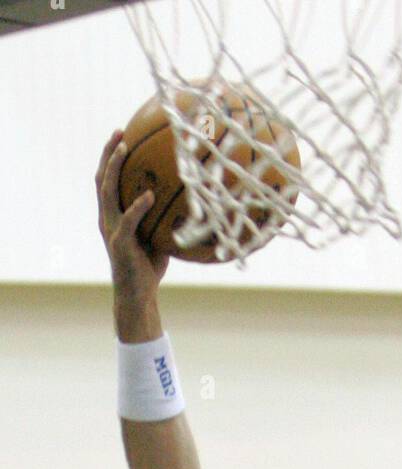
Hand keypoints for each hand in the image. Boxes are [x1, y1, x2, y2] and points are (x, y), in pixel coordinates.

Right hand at [96, 129, 169, 302]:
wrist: (138, 295)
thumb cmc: (149, 267)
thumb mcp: (157, 236)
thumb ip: (162, 218)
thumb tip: (189, 202)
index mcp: (113, 215)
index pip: (108, 180)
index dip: (112, 157)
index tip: (122, 134)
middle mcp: (107, 218)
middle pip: (102, 177)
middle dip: (109, 153)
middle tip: (120, 132)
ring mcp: (110, 229)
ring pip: (108, 192)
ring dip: (115, 168)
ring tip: (125, 150)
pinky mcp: (119, 243)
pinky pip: (128, 221)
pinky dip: (138, 206)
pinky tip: (149, 195)